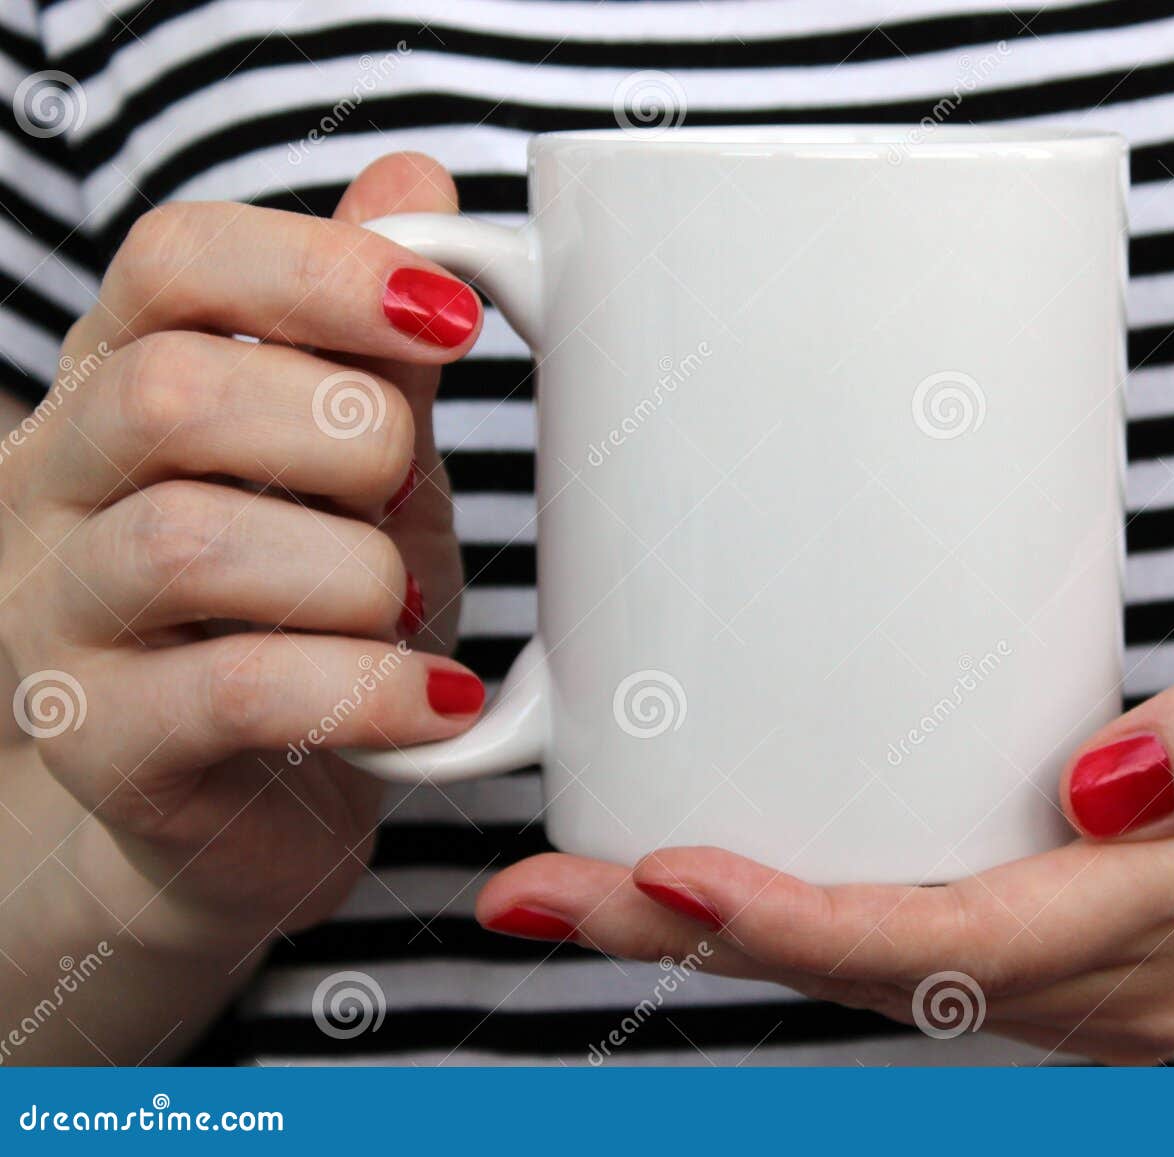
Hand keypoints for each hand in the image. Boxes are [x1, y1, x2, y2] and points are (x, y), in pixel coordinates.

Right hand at [0, 153, 484, 960]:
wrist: (259, 803)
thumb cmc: (316, 607)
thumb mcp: (358, 466)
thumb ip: (374, 343)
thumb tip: (420, 183)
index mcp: (121, 379)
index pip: (173, 260)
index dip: (319, 268)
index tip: (453, 317)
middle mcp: (56, 485)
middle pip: (172, 392)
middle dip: (345, 435)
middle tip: (405, 495)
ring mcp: (59, 619)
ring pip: (189, 541)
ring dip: (354, 572)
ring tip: (404, 610)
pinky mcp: (103, 745)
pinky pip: (233, 689)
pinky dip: (366, 687)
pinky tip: (436, 699)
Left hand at [473, 527, 1173, 1061]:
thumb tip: (1102, 787)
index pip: (956, 945)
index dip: (804, 924)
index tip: (664, 872)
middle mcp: (1127, 976)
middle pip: (882, 981)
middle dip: (699, 944)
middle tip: (537, 893)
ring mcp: (1102, 979)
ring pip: (886, 986)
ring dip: (726, 944)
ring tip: (578, 889)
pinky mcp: (1083, 947)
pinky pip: (921, 964)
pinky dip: (801, 932)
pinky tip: (713, 890)